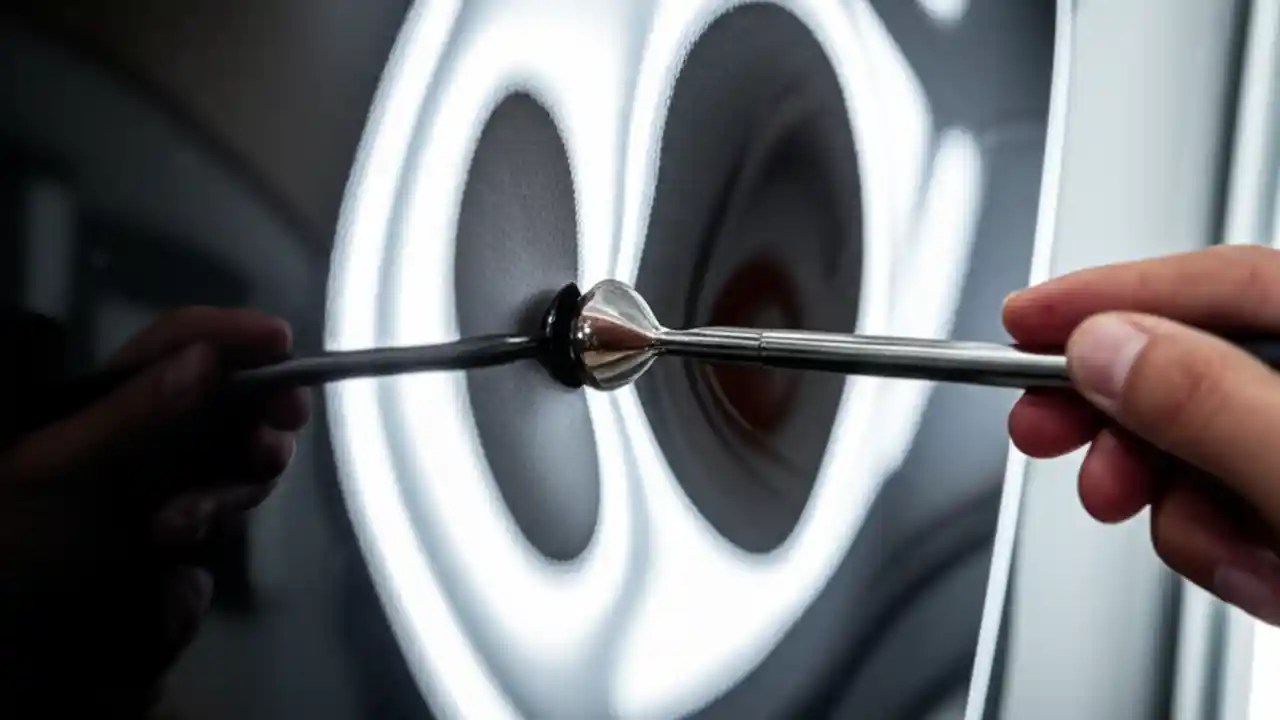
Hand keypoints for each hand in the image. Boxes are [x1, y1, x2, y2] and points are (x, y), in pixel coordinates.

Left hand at [0, 307, 309, 711]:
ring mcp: (172, 482)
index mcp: (108, 399)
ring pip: (238, 453)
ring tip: (190, 515)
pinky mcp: (190, 530)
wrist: (16, 644)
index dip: (229, 333)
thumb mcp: (59, 466)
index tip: (280, 341)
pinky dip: (215, 516)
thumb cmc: (21, 536)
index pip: (178, 343)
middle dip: (261, 404)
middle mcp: (148, 432)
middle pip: (229, 396)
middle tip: (287, 420)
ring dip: (234, 475)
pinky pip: (228, 507)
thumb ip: (133, 412)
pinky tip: (177, 542)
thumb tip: (207, 359)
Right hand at [1005, 245, 1279, 625]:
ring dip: (1186, 509)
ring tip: (1224, 551)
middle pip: (1197, 363)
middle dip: (1120, 416)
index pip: (1218, 282)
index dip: (1108, 296)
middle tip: (1045, 435)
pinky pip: (1235, 506)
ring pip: (1204, 446)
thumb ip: (1208, 403)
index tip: (1020, 322)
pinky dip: (1229, 546)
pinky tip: (1263, 574)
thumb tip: (1105, 348)